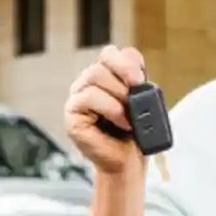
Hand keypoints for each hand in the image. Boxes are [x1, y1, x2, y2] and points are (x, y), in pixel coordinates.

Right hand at [64, 45, 146, 174]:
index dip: (127, 63)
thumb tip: (136, 76)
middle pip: (102, 63)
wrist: (128, 161)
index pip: (111, 54)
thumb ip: (138, 82)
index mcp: (104, 77)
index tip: (141, 79)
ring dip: (118, 94)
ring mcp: (77, 97)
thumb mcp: (143, 101)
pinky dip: (110, 108)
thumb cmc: (135, 133)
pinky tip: (121, 122)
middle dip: (124, 79)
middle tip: (136, 99)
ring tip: (129, 115)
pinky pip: (88, 97)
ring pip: (95, 76)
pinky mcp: (72, 114)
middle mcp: (87, 83)